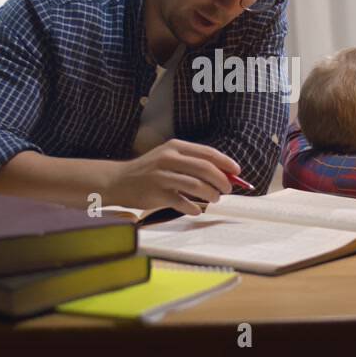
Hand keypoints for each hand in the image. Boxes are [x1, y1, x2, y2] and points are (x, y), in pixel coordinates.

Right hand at [104, 139, 238, 215]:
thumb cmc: (149, 170)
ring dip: (211, 194)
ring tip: (215, 199)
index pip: (207, 153)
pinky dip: (194, 208)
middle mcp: (168, 158)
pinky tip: (196, 209)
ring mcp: (161, 176)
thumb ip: (192, 162)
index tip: (237, 172)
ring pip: (196, 186)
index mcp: (174, 147)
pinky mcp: (156, 194)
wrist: (118, 180)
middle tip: (227, 189)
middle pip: (205, 169)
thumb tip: (223, 173)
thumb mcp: (168, 157)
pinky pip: (182, 202)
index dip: (226, 163)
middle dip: (222, 180)